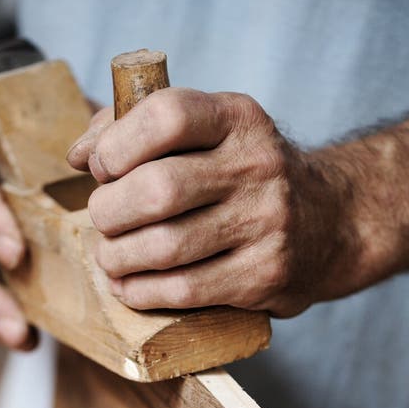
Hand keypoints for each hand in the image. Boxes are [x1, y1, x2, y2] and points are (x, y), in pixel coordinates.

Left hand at [67, 89, 354, 316]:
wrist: (329, 224)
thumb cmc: (243, 177)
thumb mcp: (209, 134)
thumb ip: (140, 128)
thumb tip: (79, 155)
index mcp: (238, 118)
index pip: (167, 115)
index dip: (116, 144)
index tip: (100, 168)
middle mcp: (258, 167)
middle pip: (157, 190)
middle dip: (109, 211)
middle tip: (102, 220)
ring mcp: (266, 224)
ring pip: (166, 247)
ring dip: (118, 257)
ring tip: (109, 256)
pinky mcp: (264, 276)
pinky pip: (184, 290)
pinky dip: (141, 292)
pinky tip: (128, 287)